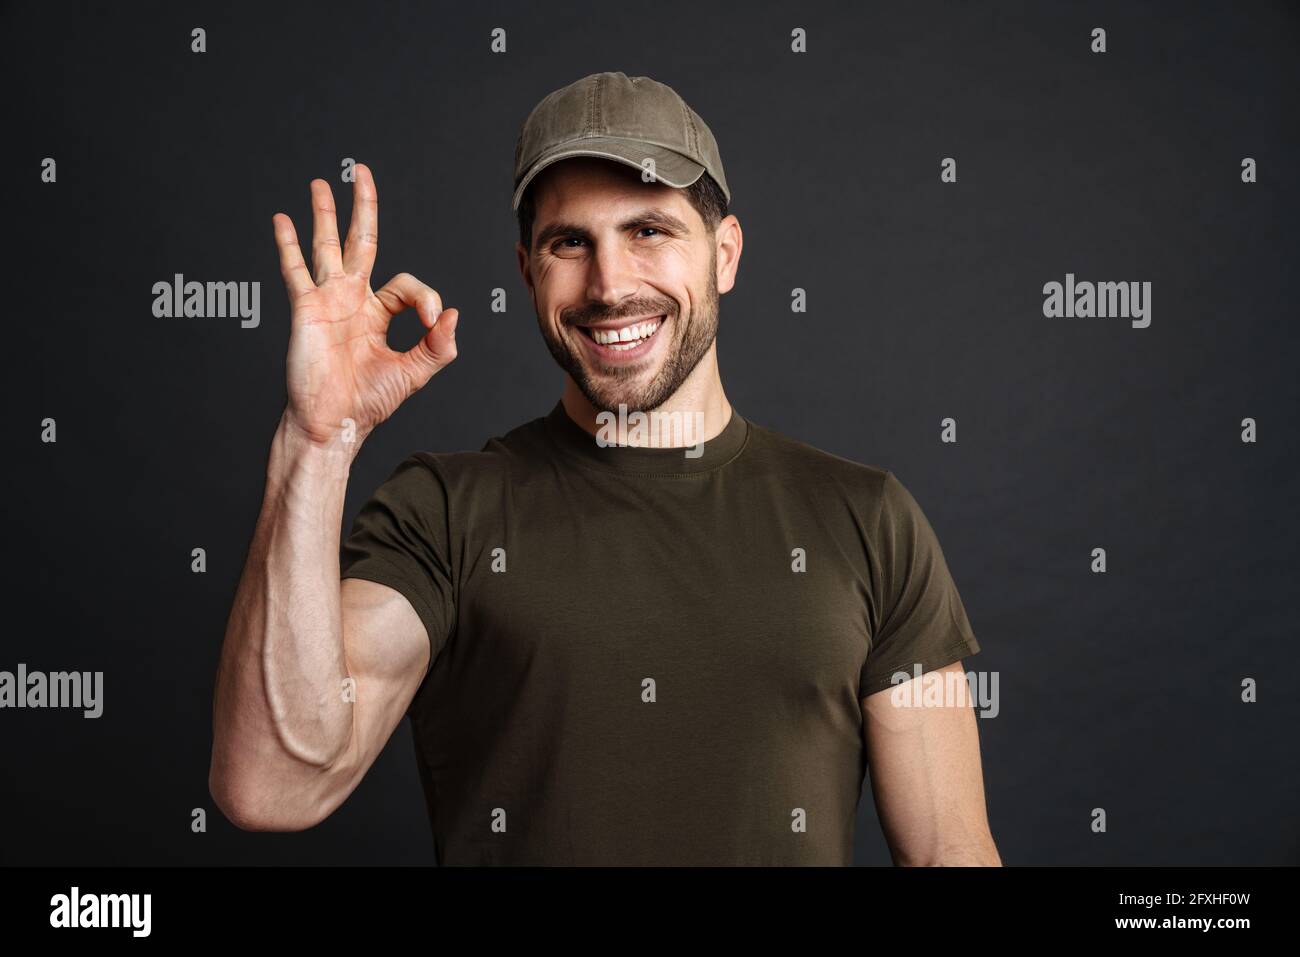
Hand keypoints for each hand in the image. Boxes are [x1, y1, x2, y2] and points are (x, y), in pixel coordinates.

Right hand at [271, 164, 458, 447]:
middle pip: (362, 242)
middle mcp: (353, 301)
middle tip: (361, 172)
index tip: (432, 323)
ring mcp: (328, 301)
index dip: (425, 297)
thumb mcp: (412, 374)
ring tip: (321, 183)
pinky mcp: (306, 309)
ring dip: (324, 214)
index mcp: (378, 314)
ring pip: (327, 246)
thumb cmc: (367, 403)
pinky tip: (283, 220)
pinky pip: (296, 270)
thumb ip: (437, 347)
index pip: (407, 286)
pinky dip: (289, 245)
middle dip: (363, 207)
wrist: (334, 423)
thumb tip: (452, 314)